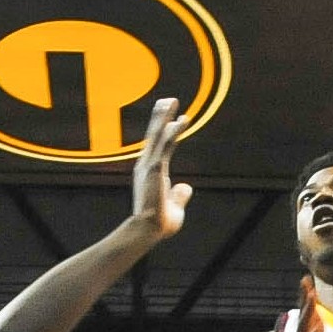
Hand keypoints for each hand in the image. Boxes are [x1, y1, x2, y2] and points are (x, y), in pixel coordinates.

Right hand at [133, 98, 193, 238]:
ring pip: (158, 135)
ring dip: (165, 116)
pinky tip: (183, 119)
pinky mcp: (156, 168)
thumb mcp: (173, 206)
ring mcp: (149, 165)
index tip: (170, 117)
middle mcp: (146, 165)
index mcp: (148, 172)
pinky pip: (167, 144)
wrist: (148, 231)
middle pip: (153, 135)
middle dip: (159, 116)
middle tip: (167, 100)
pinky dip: (174, 131)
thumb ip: (179, 195)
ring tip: (172, 100)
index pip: (155, 146)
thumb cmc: (159, 223)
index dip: (161, 130)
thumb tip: (186, 186)